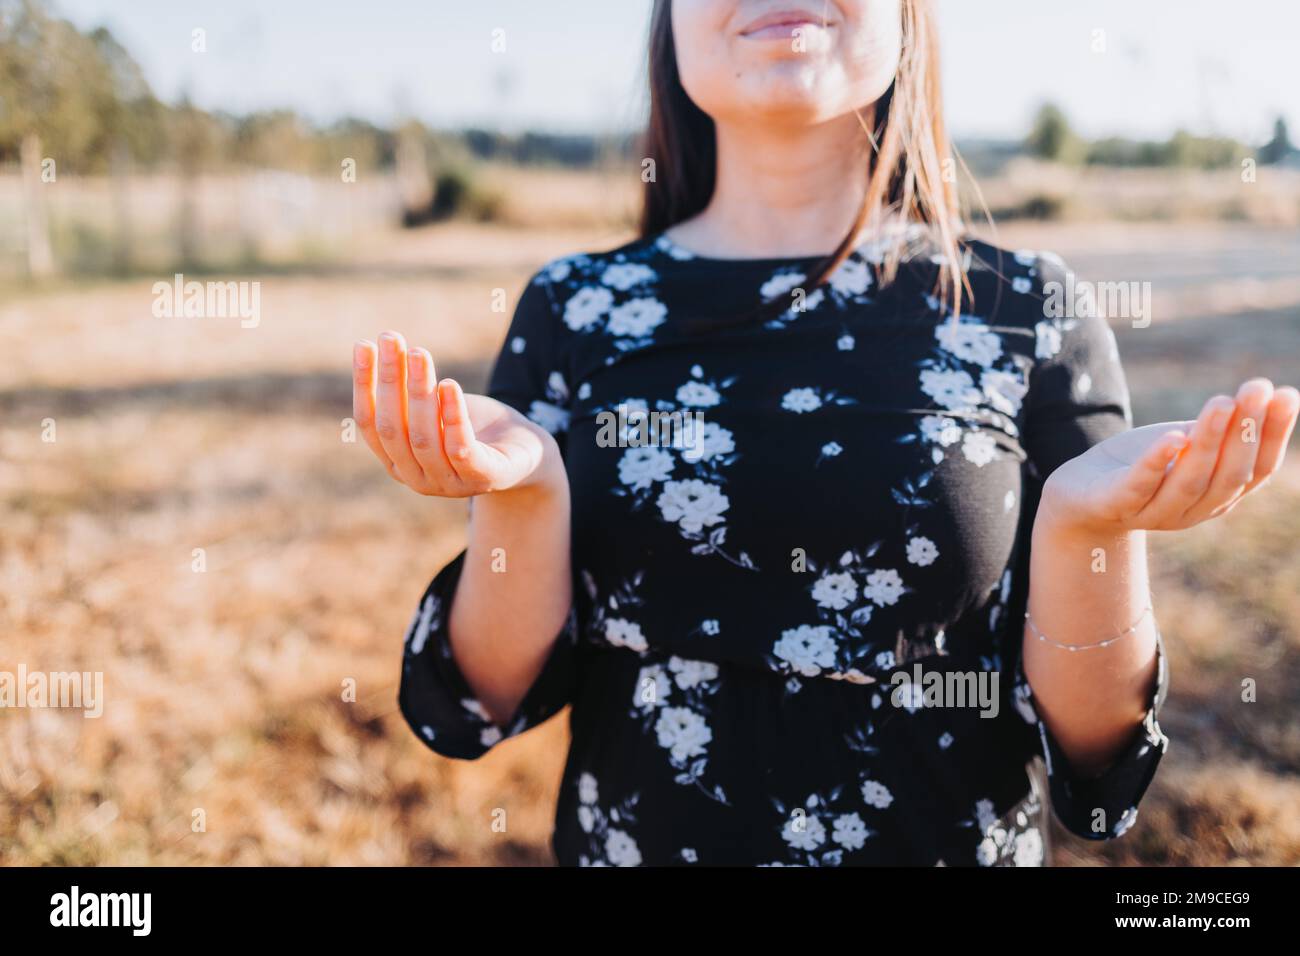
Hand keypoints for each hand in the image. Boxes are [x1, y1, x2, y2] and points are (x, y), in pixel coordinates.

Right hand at [352, 331, 561, 496]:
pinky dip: (453, 415)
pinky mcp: (483, 478)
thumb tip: (386, 347)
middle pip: (394, 428)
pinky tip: (450, 384)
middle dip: (390, 380)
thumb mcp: (437, 409)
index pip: (370, 424)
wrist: (526, 452)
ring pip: (424, 436)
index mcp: (397, 462)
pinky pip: (460, 447)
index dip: (365, 384)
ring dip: (419, 391)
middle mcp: (417, 478)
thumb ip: (411, 394)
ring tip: (420, 352)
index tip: (363, 345)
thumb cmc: (476, 426)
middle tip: (391, 339)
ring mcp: (449, 484)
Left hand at [1041, 378, 1299, 534]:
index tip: (1286, 394)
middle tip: (1255, 388)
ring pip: (1190, 480)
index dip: (1275, 435)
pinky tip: (1172, 437)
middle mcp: (1193, 510)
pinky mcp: (1114, 506)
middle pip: (1228, 475)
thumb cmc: (1139, 464)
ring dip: (1210, 441)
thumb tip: (1268, 391)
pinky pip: (1139, 487)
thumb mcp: (1184, 442)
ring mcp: (1153, 513)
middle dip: (1245, 431)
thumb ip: (1220, 429)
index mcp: (1218, 496)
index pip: (1258, 470)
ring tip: (1221, 402)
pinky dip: (1156, 463)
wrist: (1078, 497)